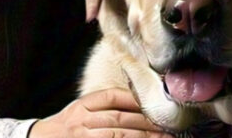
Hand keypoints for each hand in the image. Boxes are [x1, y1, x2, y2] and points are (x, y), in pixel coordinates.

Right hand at [29, 88, 172, 136]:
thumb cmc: (64, 129)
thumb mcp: (78, 112)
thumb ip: (101, 108)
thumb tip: (136, 107)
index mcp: (81, 105)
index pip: (111, 97)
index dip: (134, 100)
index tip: (154, 104)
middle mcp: (81, 120)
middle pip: (119, 118)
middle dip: (146, 122)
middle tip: (168, 126)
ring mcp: (81, 136)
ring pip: (117, 135)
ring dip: (142, 137)